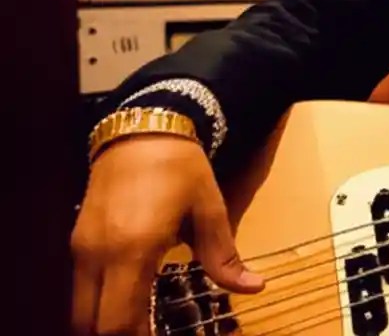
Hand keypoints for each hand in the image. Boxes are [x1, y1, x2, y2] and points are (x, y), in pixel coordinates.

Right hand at [70, 135, 264, 334]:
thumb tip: (253, 287)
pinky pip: (81, 289)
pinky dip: (101, 304)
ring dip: (108, 321)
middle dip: (121, 334)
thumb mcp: (209, 210)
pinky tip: (131, 299)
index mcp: (132, 249)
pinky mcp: (78, 242)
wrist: (142, 128)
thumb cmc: (178, 166)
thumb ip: (224, 256)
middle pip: (91, 324)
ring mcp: (82, 249)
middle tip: (152, 333)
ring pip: (81, 309)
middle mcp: (98, 255)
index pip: (119, 319)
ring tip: (143, 323)